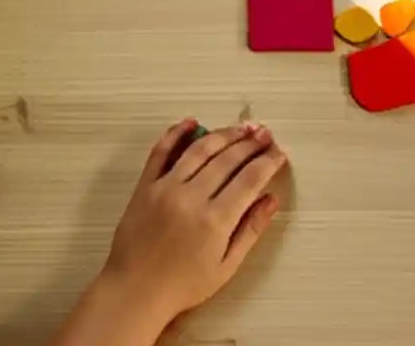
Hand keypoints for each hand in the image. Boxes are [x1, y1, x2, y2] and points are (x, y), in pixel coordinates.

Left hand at [52, 120, 287, 345]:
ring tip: (242, 127)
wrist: (135, 291)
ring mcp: (165, 188)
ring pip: (199, 150)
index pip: (250, 179)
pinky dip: (176, 134)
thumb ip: (250, 230)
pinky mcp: (145, 187)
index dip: (268, 162)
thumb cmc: (184, 285)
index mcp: (215, 220)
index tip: (280, 154)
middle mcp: (191, 197)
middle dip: (251, 143)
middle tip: (266, 134)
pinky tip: (192, 122)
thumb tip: (271, 199)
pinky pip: (160, 152)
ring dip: (224, 134)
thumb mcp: (226, 266)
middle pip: (228, 159)